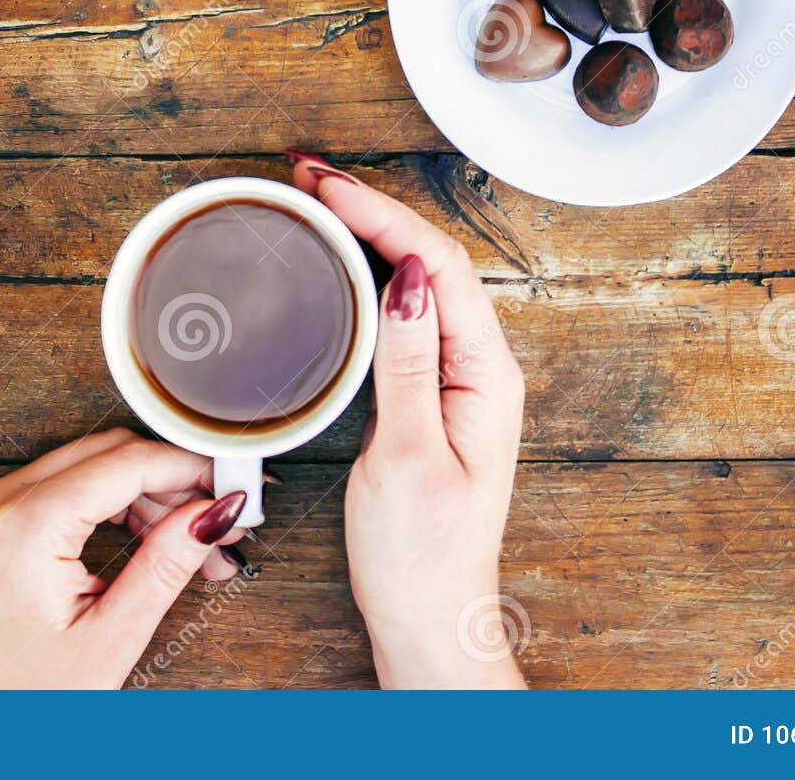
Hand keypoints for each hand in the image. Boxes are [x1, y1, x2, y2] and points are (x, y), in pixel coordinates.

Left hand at [0, 428, 247, 688]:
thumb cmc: (23, 700)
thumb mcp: (110, 637)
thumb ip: (166, 564)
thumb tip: (214, 512)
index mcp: (24, 525)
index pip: (128, 462)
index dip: (191, 468)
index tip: (235, 485)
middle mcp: (0, 502)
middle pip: (111, 453)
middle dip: (175, 481)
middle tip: (223, 519)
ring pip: (95, 465)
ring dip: (151, 494)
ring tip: (196, 545)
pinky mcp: (0, 521)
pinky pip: (72, 486)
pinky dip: (119, 504)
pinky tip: (156, 538)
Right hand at [290, 152, 527, 688]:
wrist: (429, 617)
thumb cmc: (421, 554)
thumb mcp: (407, 457)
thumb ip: (407, 365)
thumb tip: (406, 279)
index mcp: (485, 375)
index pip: (438, 265)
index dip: (382, 214)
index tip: (327, 185)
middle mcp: (480, 367)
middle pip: (432, 261)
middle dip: (373, 208)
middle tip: (309, 175)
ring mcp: (457, 379)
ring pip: (420, 281)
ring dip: (372, 234)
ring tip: (319, 200)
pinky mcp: (432, 394)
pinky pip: (406, 315)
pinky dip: (370, 276)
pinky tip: (343, 264)